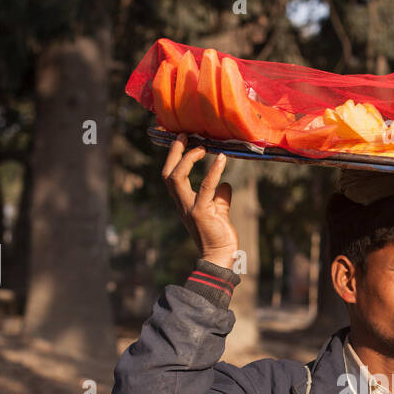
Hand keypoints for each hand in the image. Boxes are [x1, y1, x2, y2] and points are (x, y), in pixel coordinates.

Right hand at [162, 135, 237, 269]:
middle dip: (175, 153)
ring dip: (188, 160)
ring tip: (202, 147)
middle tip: (185, 136)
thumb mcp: (219, 212)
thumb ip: (220, 197)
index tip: (183, 141)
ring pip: (177, 178)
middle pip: (168, 174)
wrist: (220, 257)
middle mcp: (182, 204)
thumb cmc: (219, 236)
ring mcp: (189, 208)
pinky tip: (222, 159)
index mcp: (183, 203)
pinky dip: (213, 171)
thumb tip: (225, 184)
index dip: (174, 157)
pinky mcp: (201, 213)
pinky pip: (205, 188)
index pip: (171, 176)